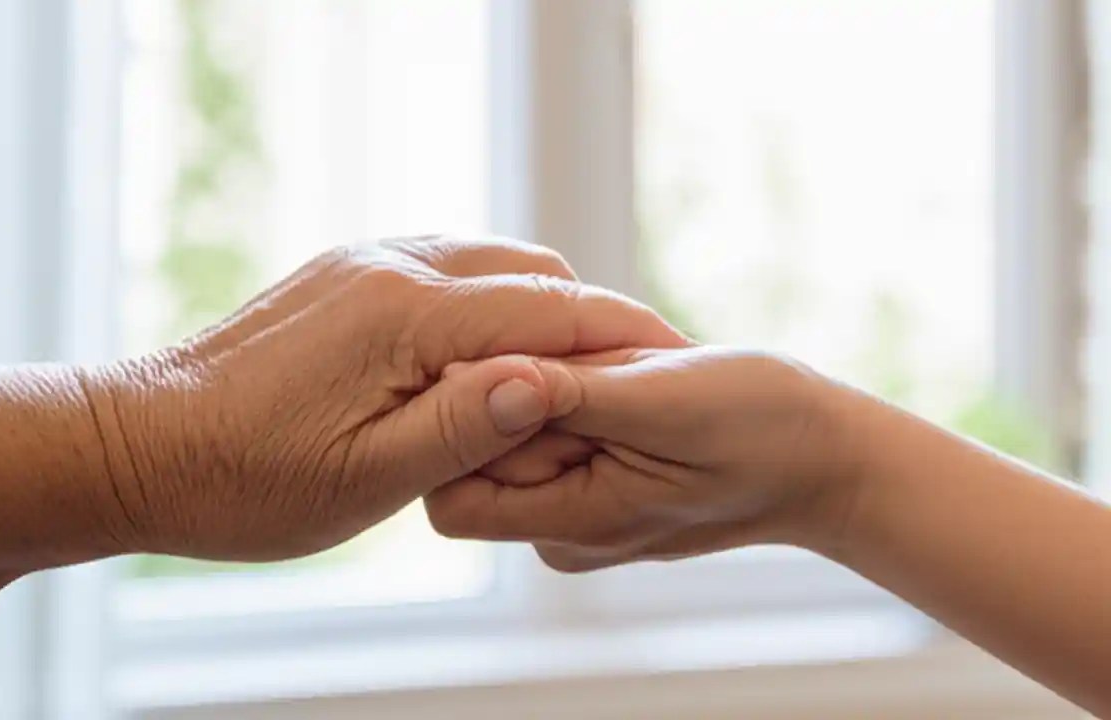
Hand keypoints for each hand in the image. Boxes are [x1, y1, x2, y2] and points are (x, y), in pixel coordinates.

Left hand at [81, 237, 685, 561]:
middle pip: (530, 269)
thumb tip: (555, 379)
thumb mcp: (366, 477)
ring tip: (573, 374)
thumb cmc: (245, 480)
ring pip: (489, 261)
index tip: (679, 361)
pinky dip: (488, 301)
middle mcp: (389, 264)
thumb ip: (466, 423)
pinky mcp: (341, 272)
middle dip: (590, 318)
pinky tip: (493, 354)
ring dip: (539, 307)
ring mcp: (362, 259)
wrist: (135, 445)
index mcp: (405, 314)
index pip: (550, 307)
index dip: (624, 335)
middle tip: (632, 378)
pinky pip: (443, 267)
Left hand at [425, 346, 862, 570]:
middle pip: (477, 453)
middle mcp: (556, 529)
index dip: (466, 426)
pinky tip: (624, 377)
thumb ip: (572, 394)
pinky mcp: (589, 476)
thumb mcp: (664, 404)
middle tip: (593, 367)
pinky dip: (572, 390)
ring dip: (550, 386)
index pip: (454, 492)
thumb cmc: (758, 431)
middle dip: (517, 395)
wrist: (821, 456)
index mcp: (568, 527)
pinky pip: (549, 425)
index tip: (516, 371)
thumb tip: (481, 372)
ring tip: (622, 375)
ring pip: (512, 430)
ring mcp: (571, 505)